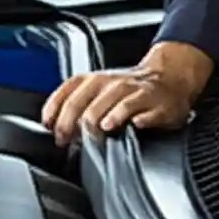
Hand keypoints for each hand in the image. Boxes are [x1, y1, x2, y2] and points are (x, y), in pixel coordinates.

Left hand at [41, 41, 213, 145]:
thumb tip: (54, 127)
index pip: (67, 92)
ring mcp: (133, 91)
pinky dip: (137, 118)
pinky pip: (144, 108)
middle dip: (71, 123)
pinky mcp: (155, 101)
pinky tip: (134, 125)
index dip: (55, 111)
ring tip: (99, 130)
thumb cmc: (128, 90)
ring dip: (103, 117)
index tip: (49, 128)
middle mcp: (110, 83)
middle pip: (85, 101)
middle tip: (67, 140)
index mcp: (93, 81)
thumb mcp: (100, 91)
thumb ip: (78, 105)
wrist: (168, 78)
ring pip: (113, 102)